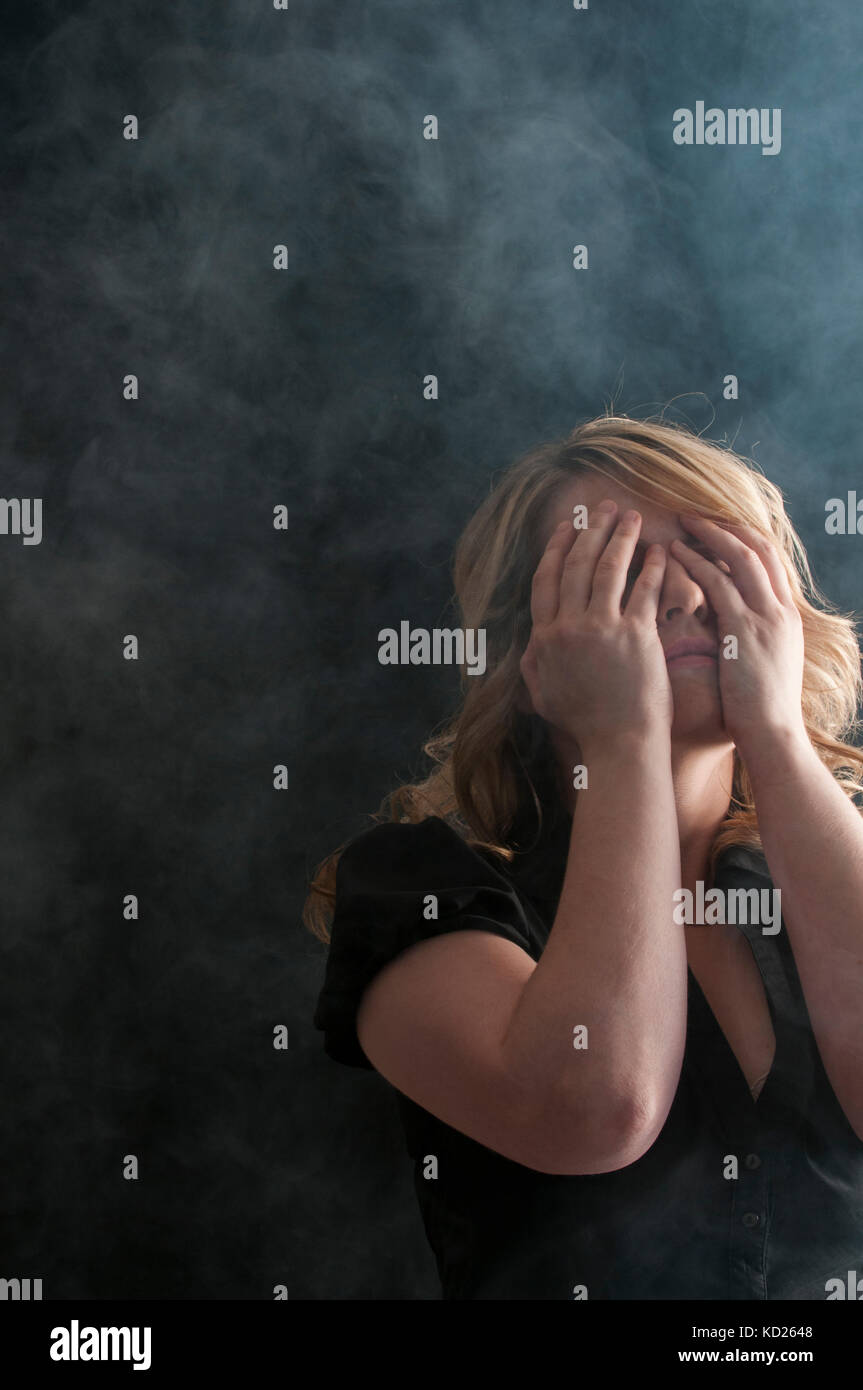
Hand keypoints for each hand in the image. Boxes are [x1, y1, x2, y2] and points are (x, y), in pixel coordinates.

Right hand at [519, 501, 672, 750]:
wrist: (618, 744)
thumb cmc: (585, 725)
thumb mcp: (544, 695)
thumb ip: (534, 664)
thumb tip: (530, 642)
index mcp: (546, 638)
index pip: (547, 580)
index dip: (557, 548)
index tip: (568, 526)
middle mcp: (569, 628)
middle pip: (577, 565)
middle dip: (591, 530)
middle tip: (604, 507)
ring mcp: (602, 629)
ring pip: (608, 569)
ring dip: (621, 537)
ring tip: (633, 516)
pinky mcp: (636, 635)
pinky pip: (644, 590)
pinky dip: (652, 566)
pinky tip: (660, 551)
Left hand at [669, 515, 806, 757]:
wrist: (773, 736)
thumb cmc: (760, 711)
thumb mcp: (761, 664)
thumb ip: (748, 637)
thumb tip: (725, 624)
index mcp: (787, 616)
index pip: (769, 560)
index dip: (741, 538)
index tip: (714, 527)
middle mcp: (780, 610)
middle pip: (758, 548)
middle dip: (725, 527)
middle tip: (693, 514)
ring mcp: (766, 617)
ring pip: (740, 557)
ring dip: (708, 536)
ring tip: (679, 523)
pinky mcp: (746, 631)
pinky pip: (719, 584)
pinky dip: (696, 563)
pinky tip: (673, 552)